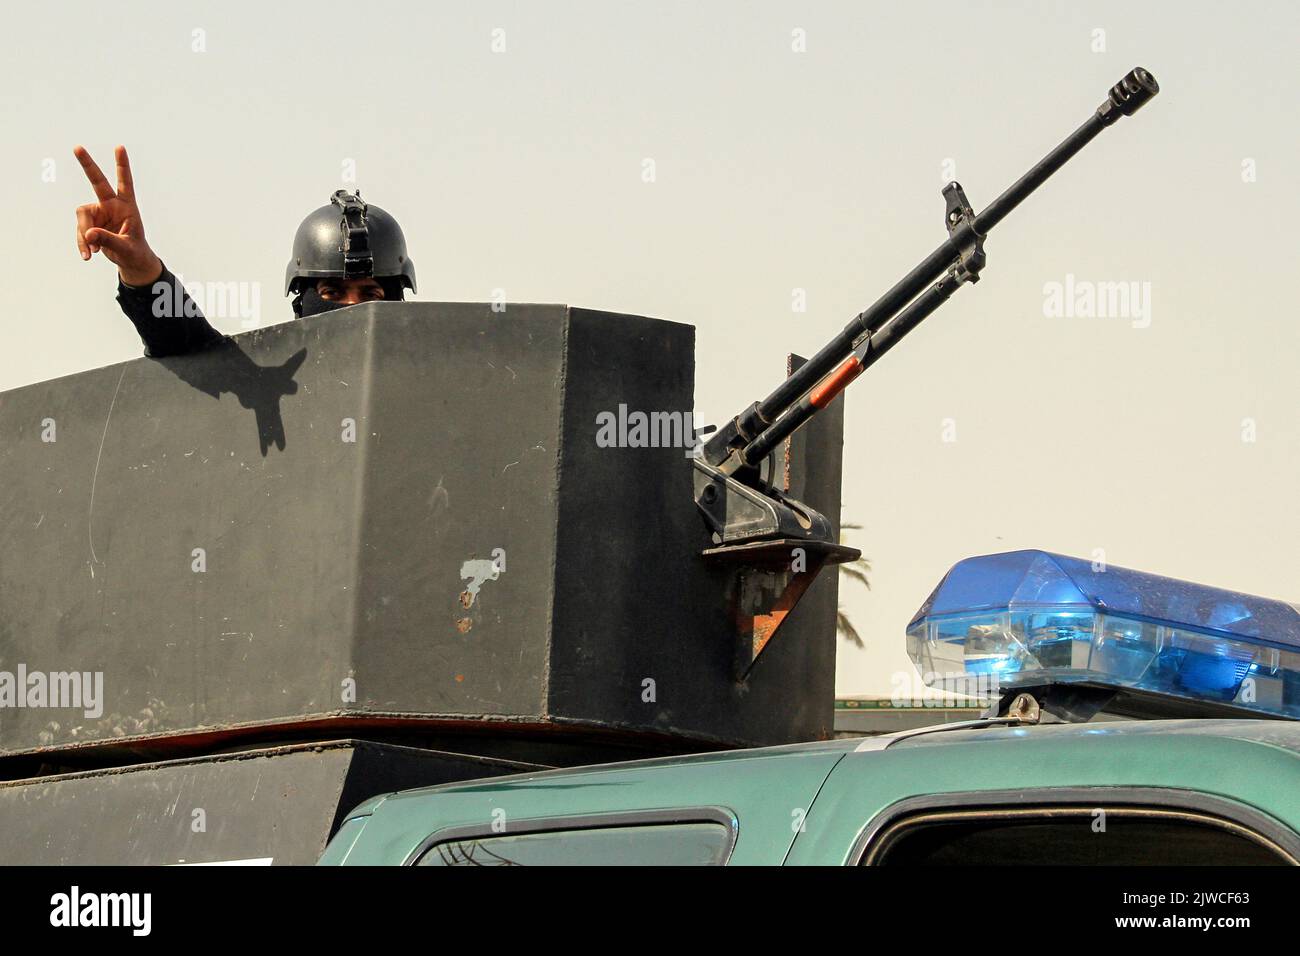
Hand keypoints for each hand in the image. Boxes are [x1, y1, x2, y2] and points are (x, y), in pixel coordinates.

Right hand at [74, 145, 162, 286]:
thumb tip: (89, 234)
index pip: (125, 183)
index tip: (120, 147)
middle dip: (87, 164)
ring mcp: (99, 213)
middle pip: (97, 181)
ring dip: (84, 236)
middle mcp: (111, 205)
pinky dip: (82, 244)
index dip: (122, 166)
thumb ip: (109, 240)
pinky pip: (80, 231)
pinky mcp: (90, 223)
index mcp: (127, 206)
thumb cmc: (134, 252)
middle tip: (77, 147)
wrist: (130, 260)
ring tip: (92, 252)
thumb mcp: (126, 248)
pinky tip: (88, 256)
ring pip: (83, 217)